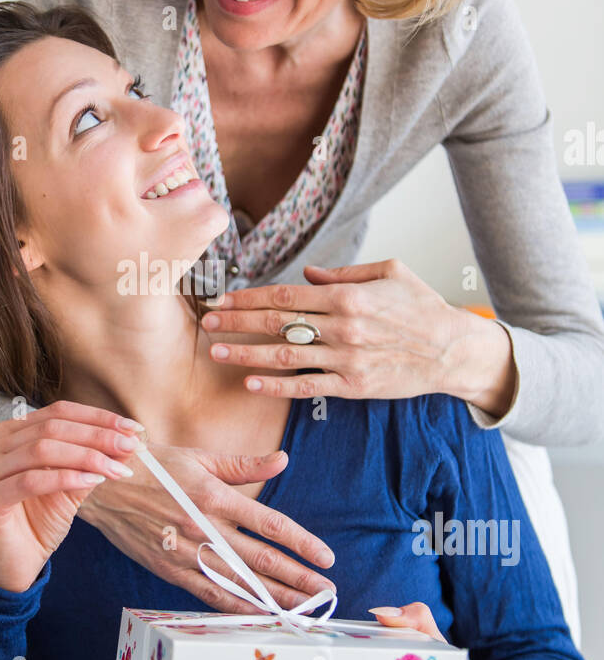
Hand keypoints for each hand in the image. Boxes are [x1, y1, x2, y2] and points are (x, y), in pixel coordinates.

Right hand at [0, 402, 146, 592]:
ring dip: (87, 457)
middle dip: (97, 436)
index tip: (133, 428)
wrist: (16, 564)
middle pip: (52, 428)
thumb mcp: (72, 485)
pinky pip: (31, 481)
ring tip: (117, 468)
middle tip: (130, 447)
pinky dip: (65, 477)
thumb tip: (127, 440)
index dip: (97, 418)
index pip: (58, 413)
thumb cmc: (40, 520)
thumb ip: (91, 461)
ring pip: (42, 450)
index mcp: (10, 433)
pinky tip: (92, 481)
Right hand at [77, 439, 336, 613]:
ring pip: (238, 583)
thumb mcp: (199, 458)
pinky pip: (208, 594)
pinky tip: (258, 616)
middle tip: (326, 593)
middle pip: (260, 560)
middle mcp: (203, 528)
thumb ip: (244, 465)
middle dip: (298, 579)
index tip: (326, 557)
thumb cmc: (152, 466)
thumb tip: (282, 459)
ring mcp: (185, 553)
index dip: (301, 542)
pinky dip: (235, 607)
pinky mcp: (169, 571)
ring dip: (274, 599)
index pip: (269, 523)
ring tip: (303, 611)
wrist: (100, 486)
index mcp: (214, 496)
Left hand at [200, 259, 516, 416]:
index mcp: (347, 296)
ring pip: (284, 356)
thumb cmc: (421, 307)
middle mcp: (342, 327)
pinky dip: (276, 386)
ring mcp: (346, 359)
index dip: (248, 297)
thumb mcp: (390, 272)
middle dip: (236, 322)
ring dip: (245, 355)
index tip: (223, 298)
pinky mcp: (353, 386)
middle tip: (207, 321)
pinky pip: (307, 386)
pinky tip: (251, 384)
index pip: (285, 295)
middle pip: (276, 323)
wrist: (452, 349)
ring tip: (216, 353)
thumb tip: (309, 274)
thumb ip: (345, 273)